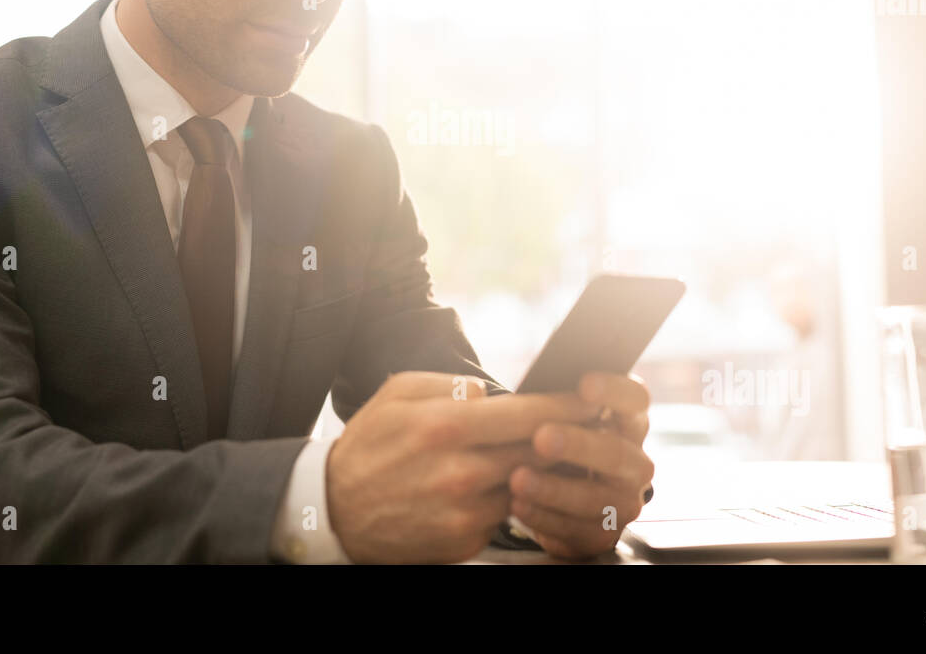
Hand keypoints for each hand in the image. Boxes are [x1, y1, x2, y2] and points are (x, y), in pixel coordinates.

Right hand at [325, 371, 600, 562]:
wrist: (334, 511)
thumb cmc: (368, 445)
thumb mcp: (397, 393)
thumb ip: (449, 384)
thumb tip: (490, 391)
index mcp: (446, 427)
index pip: (529, 413)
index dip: (567, 405)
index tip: (592, 399)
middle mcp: (460, 472)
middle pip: (538, 451)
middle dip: (562, 437)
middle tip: (582, 425)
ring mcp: (464, 512)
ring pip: (526, 484)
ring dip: (535, 470)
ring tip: (538, 454)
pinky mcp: (464, 541)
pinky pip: (503, 514)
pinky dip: (505, 497)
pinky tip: (494, 485)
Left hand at [508, 372, 653, 559]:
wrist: (554, 499)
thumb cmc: (552, 444)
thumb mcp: (548, 419)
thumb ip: (532, 403)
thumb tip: (475, 385)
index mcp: (627, 422)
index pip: (636, 400)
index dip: (616, 390)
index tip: (585, 384)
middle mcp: (634, 462)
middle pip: (617, 452)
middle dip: (579, 444)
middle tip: (542, 437)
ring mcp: (623, 501)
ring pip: (597, 497)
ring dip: (555, 488)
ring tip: (518, 478)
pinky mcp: (603, 535)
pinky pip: (577, 529)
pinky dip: (545, 517)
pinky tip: (517, 505)